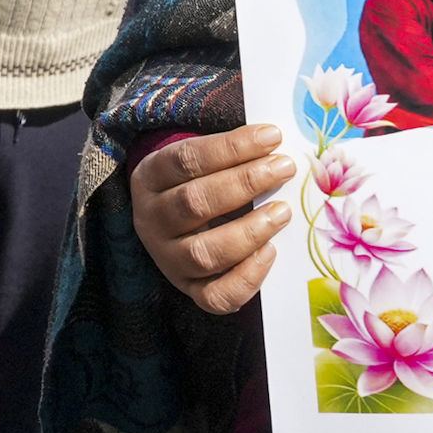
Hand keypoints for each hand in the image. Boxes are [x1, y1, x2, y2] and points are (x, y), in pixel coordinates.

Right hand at [128, 122, 292, 313]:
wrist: (175, 228)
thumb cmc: (200, 184)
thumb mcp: (200, 163)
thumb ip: (231, 153)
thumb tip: (277, 139)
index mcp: (149, 178)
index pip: (186, 159)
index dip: (231, 147)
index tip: (271, 136)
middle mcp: (151, 220)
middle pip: (194, 203)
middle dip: (245, 183)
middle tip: (283, 168)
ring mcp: (168, 259)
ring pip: (204, 252)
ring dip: (249, 231)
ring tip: (283, 211)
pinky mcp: (190, 290)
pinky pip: (216, 296)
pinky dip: (247, 277)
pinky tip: (270, 252)